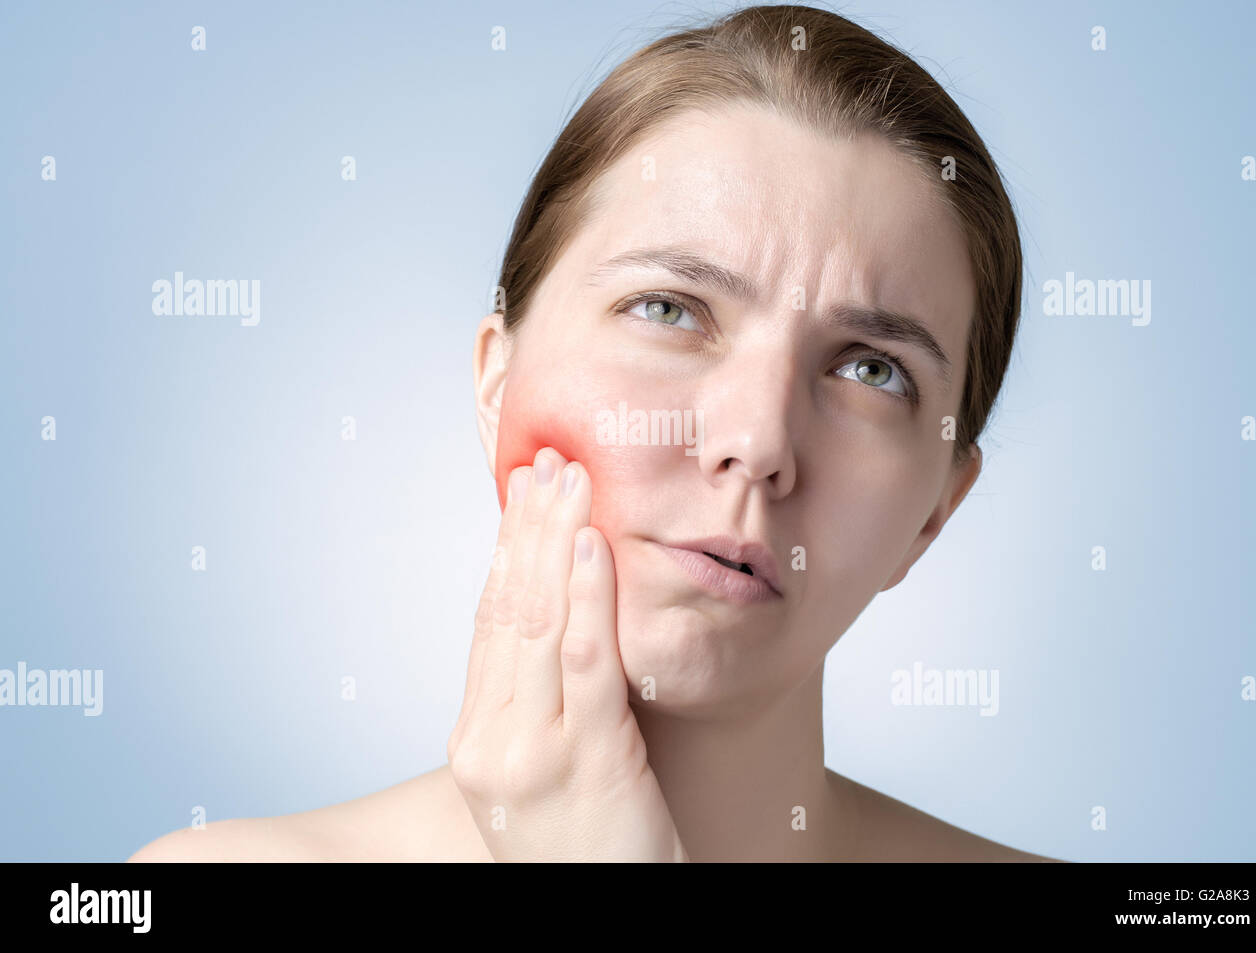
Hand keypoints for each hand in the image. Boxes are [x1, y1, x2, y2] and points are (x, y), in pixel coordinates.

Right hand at [447, 447, 687, 861]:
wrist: (605, 917)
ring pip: (537, 625)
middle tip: (546, 464)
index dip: (505, 554)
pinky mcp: (584, 762)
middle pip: (506, 611)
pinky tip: (592, 545)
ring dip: (554, 543)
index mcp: (476, 742)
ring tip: (570, 481)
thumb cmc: (590, 846)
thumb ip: (540, 704)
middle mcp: (490, 743)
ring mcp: (530, 754)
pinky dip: (585, 596)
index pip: (487, 626)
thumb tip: (562, 623)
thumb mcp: (547, 770)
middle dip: (526, 531)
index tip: (523, 497)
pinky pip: (583, 662)